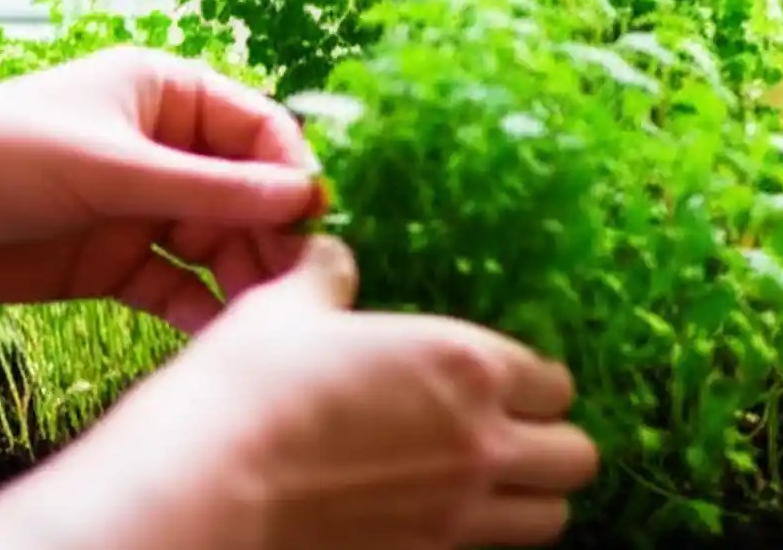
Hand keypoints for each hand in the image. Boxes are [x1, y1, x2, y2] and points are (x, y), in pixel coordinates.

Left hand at [0, 47, 323, 332]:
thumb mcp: (113, 168)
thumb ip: (210, 189)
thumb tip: (306, 197)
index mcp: (169, 97)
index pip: (259, 129)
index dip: (290, 172)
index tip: (317, 219)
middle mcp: (166, 151)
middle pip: (246, 194)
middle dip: (273, 236)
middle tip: (300, 284)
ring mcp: (144, 209)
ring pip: (219, 245)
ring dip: (243, 279)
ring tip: (268, 319)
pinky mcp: (118, 263)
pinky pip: (178, 286)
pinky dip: (201, 309)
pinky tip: (224, 337)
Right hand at [0, 236, 598, 549]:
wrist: (206, 485)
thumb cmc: (250, 386)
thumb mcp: (287, 310)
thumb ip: (327, 281)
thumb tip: (332, 259)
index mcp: (464, 364)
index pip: (554, 381)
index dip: (532, 381)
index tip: (502, 382)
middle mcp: (481, 442)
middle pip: (576, 455)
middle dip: (552, 442)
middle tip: (508, 433)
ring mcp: (458, 514)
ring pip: (552, 517)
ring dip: (531, 497)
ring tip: (487, 481)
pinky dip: (484, 536)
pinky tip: (439, 514)